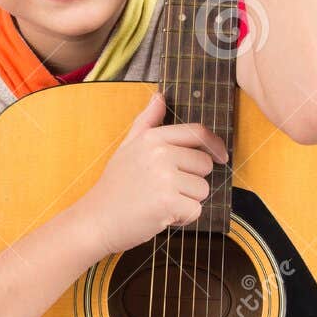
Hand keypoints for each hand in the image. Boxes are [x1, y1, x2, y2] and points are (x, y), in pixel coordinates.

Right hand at [74, 91, 228, 258]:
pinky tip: (161, 216)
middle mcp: (160, 153)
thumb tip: (160, 96)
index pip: (197, 133)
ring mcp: (164, 178)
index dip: (215, 145)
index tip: (221, 157)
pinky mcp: (168, 202)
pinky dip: (183, 218)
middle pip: (205, 165)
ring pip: (203, 190)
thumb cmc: (115, 186)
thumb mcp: (128, 147)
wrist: (95, 219)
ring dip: (187, 201)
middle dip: (192, 181)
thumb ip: (148, 121)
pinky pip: (196, 210)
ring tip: (160, 203)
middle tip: (165, 189)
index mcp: (153, 138)